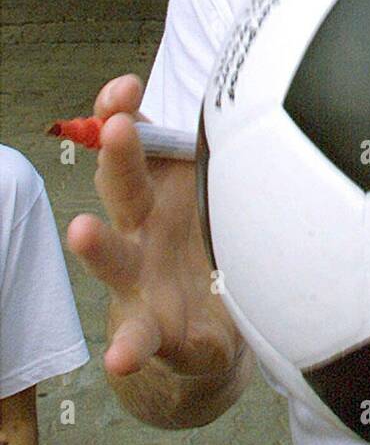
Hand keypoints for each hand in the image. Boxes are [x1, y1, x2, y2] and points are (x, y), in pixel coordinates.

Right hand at [66, 75, 242, 383]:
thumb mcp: (200, 198)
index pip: (128, 148)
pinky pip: (143, 339)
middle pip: (123, 190)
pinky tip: (117, 357)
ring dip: (97, 246)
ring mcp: (143, 284)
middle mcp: (139, 235)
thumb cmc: (200, 246)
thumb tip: (213, 94)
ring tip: (80, 229)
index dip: (119, 114)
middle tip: (115, 127)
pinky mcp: (160, 334)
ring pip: (115, 261)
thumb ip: (193, 156)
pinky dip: (129, 348)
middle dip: (117, 157)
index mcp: (153, 194)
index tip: (125, 88)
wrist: (207, 328)